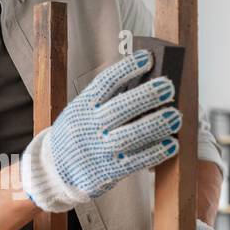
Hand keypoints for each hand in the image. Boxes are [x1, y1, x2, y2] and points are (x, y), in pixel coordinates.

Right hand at [20, 50, 179, 211]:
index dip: (126, 69)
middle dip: (146, 96)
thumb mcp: (81, 111)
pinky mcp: (107, 172)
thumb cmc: (77, 134)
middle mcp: (88, 128)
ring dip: (155, 125)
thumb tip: (145, 84)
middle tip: (168, 86)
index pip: (104, 83)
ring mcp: (98, 151)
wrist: (54, 169)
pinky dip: (155, 153)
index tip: (148, 58)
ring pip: (128, 136)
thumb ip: (106, 101)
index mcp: (82, 107)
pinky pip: (134, 162)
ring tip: (175, 116)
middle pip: (119, 109)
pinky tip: (171, 144)